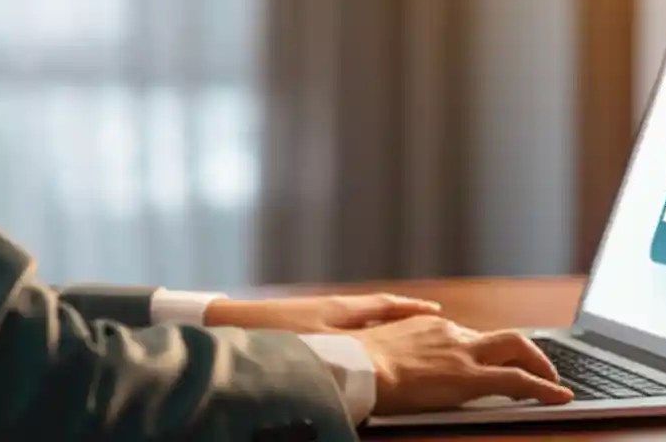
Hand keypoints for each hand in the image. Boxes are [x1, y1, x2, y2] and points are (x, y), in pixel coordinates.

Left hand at [203, 294, 442, 333]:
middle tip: (428, 317)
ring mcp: (317, 313)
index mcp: (341, 308)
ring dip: (381, 321)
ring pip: (359, 315)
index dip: (412, 309)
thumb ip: (353, 353)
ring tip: (400, 330)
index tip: (436, 311)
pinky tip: (356, 344)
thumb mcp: (318, 348)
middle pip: (376, 307)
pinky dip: (359, 330)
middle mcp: (332, 307)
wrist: (228, 321)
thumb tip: (384, 361)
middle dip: (403, 313)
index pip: (386, 304)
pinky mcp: (302, 322)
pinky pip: (342, 324)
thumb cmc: (271, 335)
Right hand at [350, 315, 573, 414]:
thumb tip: (402, 347)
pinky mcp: (469, 377)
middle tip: (543, 371)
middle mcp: (453, 333)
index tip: (500, 361)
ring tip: (555, 386)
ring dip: (541, 368)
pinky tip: (558, 397)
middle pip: (505, 337)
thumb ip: (402, 341)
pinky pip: (518, 380)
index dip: (493, 352)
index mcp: (432, 327)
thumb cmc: (361, 362)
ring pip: (517, 351)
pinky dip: (543, 388)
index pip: (474, 338)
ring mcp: (463, 353)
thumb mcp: (383, 343)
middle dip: (531, 353)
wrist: (358, 368)